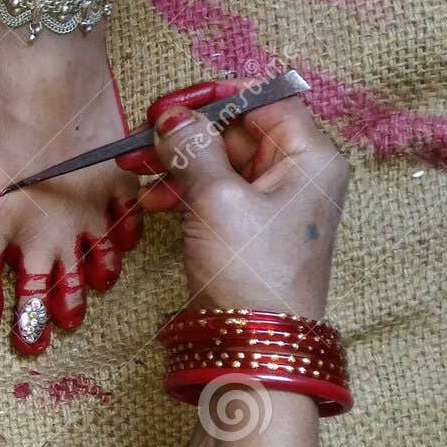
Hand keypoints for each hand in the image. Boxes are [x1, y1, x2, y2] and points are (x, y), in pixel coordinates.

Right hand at [123, 79, 350, 319]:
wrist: (255, 348)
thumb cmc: (249, 270)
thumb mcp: (216, 200)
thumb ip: (192, 148)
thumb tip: (171, 115)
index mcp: (311, 158)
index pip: (266, 101)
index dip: (215, 98)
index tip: (168, 106)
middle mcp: (301, 176)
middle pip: (240, 132)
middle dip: (187, 135)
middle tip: (138, 141)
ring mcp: (277, 206)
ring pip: (222, 164)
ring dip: (178, 165)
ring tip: (134, 172)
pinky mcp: (253, 232)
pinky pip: (218, 195)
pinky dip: (185, 192)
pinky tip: (152, 203)